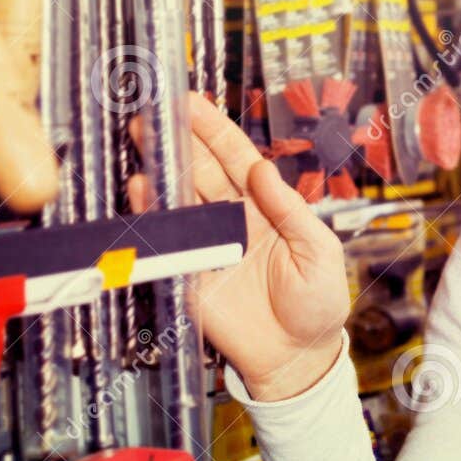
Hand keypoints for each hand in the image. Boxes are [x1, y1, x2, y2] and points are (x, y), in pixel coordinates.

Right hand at [129, 93, 349, 400]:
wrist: (297, 358)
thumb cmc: (317, 304)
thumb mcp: (319, 251)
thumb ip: (291, 211)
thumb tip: (264, 169)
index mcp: (264, 207)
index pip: (235, 159)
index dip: (213, 130)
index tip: (192, 102)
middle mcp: (230, 219)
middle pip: (198, 170)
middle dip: (177, 138)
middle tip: (153, 109)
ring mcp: (206, 244)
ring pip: (177, 197)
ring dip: (158, 167)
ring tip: (141, 136)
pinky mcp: (187, 273)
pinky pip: (166, 239)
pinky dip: (151, 214)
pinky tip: (141, 188)